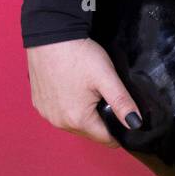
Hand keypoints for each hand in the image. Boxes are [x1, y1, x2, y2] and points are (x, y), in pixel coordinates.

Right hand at [26, 36, 142, 146]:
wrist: (50, 36)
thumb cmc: (78, 55)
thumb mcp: (106, 77)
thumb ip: (122, 102)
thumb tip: (135, 123)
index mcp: (77, 119)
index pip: (105, 139)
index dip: (119, 133)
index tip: (125, 122)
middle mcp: (58, 122)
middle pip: (89, 132)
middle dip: (102, 123)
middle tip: (110, 103)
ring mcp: (46, 113)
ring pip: (73, 124)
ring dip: (84, 116)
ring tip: (93, 96)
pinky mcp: (39, 104)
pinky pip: (59, 114)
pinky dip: (68, 108)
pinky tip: (74, 92)